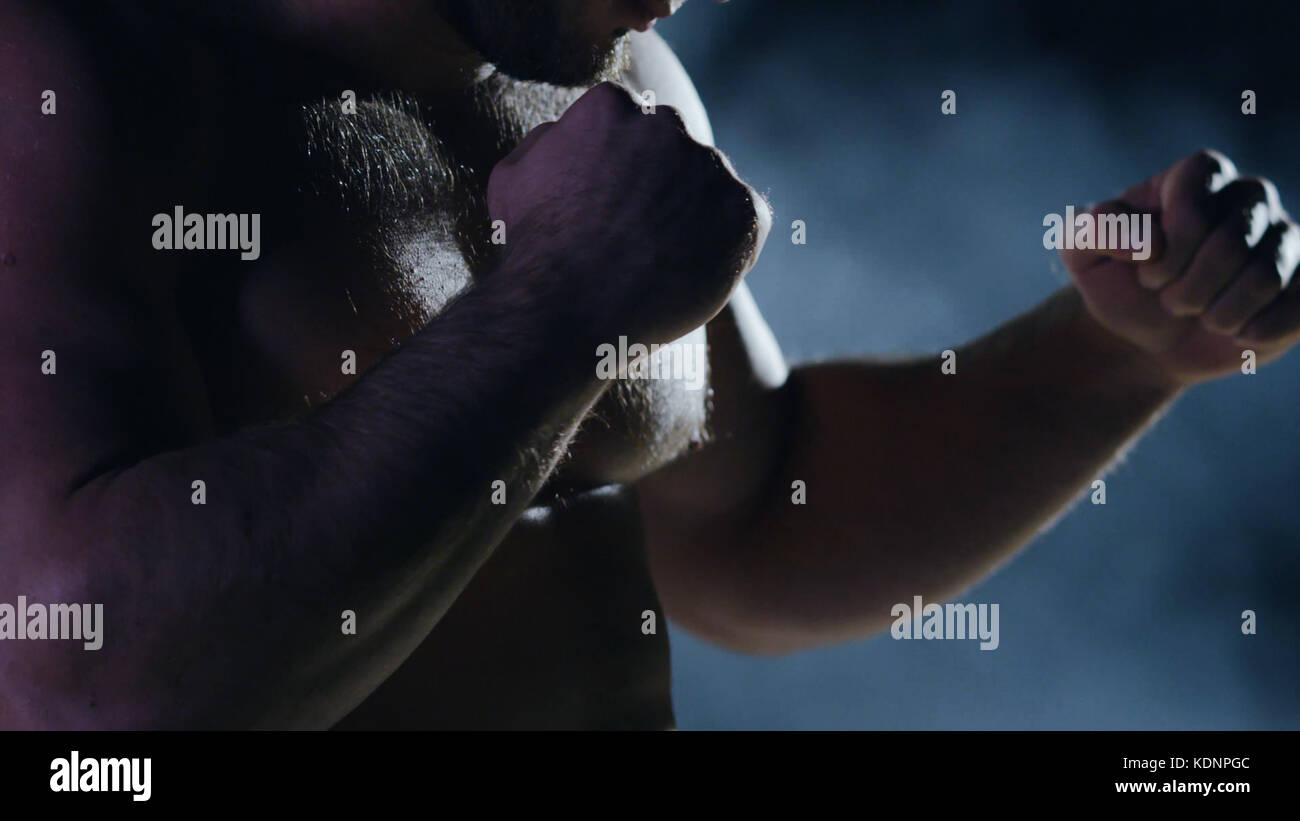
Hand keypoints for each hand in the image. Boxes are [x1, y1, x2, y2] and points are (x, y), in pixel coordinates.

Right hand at [486, 81, 769, 346]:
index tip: (610, 208)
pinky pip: (747, 222)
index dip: (620, 171)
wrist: (565, 312)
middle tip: (638, 239)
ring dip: (696, 216)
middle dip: (662, 186)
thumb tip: (569, 131)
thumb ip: (549, 141)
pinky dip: (730, 247)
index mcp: (611, 106)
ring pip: (712, 185)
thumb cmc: (532, 251)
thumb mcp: (514, 177)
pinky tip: (692, 273)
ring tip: (662, 263)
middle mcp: (666, 125)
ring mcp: (709, 167)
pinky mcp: (743, 211)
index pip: (630, 126)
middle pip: (674, 151)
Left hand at [1062, 150, 1299, 386]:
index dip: (1170, 241)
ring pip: (1266, 275)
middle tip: (1168, 299)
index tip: (1147, 268)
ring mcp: (1283, 239)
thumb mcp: (1081, 252)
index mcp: (1198, 177)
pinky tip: (1234, 334)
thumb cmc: (1118, 283)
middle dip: (1186, 287)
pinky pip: (1299, 307)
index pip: (1197, 190)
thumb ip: (1091, 228)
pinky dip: (1254, 330)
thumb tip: (1147, 238)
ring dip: (1217, 313)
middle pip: (1231, 240)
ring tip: (1198, 315)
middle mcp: (1250, 197)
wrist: (1143, 337)